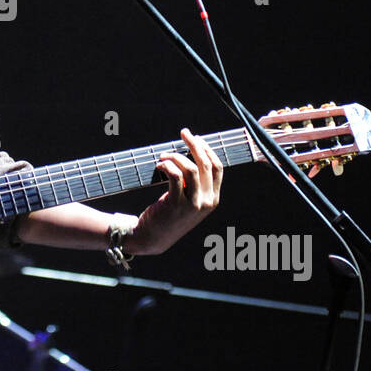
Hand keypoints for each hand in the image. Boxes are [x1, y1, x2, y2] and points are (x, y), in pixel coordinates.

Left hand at [129, 128, 222, 255]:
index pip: (218, 168)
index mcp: (213, 199)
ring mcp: (192, 204)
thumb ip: (195, 183)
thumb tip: (191, 152)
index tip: (196, 138)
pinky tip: (160, 164)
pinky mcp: (175, 204)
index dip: (208, 149)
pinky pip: (175, 176)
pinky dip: (167, 165)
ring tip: (164, 155)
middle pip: (206, 164)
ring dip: (176, 156)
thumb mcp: (189, 200)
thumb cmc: (169, 214)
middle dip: (195, 144)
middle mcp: (207, 201)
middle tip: (184, 133)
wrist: (152, 237)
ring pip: (190, 168)